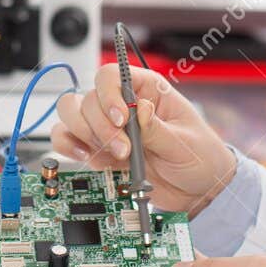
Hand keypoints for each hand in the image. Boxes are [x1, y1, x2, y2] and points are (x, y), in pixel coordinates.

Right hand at [50, 63, 235, 216]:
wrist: (197, 191)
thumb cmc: (199, 156)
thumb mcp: (185, 143)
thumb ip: (158, 129)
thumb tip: (138, 109)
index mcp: (147, 90)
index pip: (111, 75)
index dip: (109, 94)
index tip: (120, 120)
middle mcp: (121, 105)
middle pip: (87, 97)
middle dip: (100, 126)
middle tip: (124, 149)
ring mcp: (106, 127)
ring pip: (71, 114)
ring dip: (85, 135)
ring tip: (114, 156)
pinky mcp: (98, 150)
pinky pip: (67, 139)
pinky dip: (68, 146)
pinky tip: (85, 155)